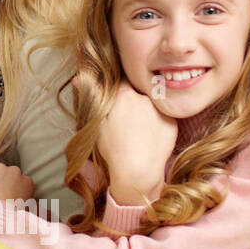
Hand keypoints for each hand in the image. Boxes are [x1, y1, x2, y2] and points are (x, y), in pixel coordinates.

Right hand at [97, 80, 177, 203]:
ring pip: (151, 103)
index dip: (119, 89)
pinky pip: (163, 116)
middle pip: (138, 91)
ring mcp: (160, 110)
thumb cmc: (113, 148)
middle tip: (127, 118)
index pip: (121, 81)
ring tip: (138, 129)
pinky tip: (149, 135)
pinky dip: (157, 122)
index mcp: (124, 96)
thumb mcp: (97, 122)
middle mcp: (144, 98)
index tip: (117, 100)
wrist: (138, 170)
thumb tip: (78, 78)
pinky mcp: (172, 122)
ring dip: (146, 110)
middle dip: (133, 99)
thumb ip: (91, 96)